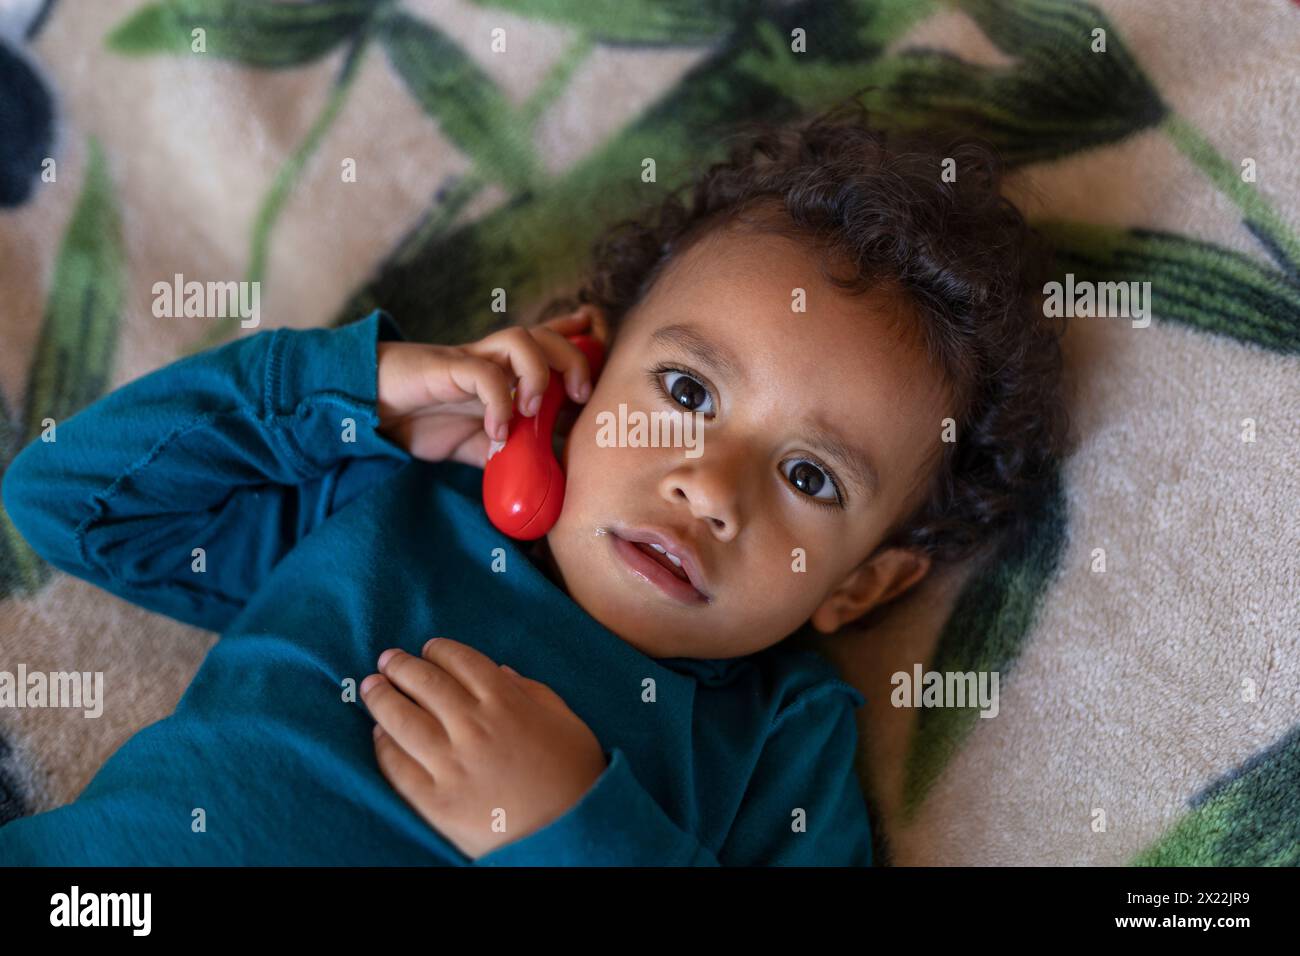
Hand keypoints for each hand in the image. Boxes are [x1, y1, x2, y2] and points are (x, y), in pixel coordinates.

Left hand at [361, 639, 607, 859]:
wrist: (573, 833)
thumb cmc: (576, 775)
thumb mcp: (565, 720)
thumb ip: (531, 690)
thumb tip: (499, 671)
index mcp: (506, 701)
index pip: (460, 661)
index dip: (438, 651)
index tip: (427, 649)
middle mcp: (472, 726)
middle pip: (424, 683)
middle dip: (401, 666)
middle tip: (387, 660)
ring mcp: (450, 764)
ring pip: (402, 719)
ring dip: (381, 698)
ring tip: (370, 687)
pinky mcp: (435, 800)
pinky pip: (398, 767)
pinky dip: (384, 746)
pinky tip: (378, 734)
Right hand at [375, 305, 605, 466]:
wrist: (371, 411)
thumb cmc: (424, 421)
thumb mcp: (478, 446)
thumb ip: (511, 456)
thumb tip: (547, 488)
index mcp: (507, 373)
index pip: (552, 345)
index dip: (582, 343)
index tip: (602, 358)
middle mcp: (494, 361)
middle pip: (547, 336)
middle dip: (574, 359)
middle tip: (577, 398)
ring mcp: (472, 361)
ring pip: (521, 339)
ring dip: (539, 373)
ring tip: (533, 409)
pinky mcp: (446, 368)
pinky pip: (483, 373)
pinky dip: (499, 402)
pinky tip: (496, 432)